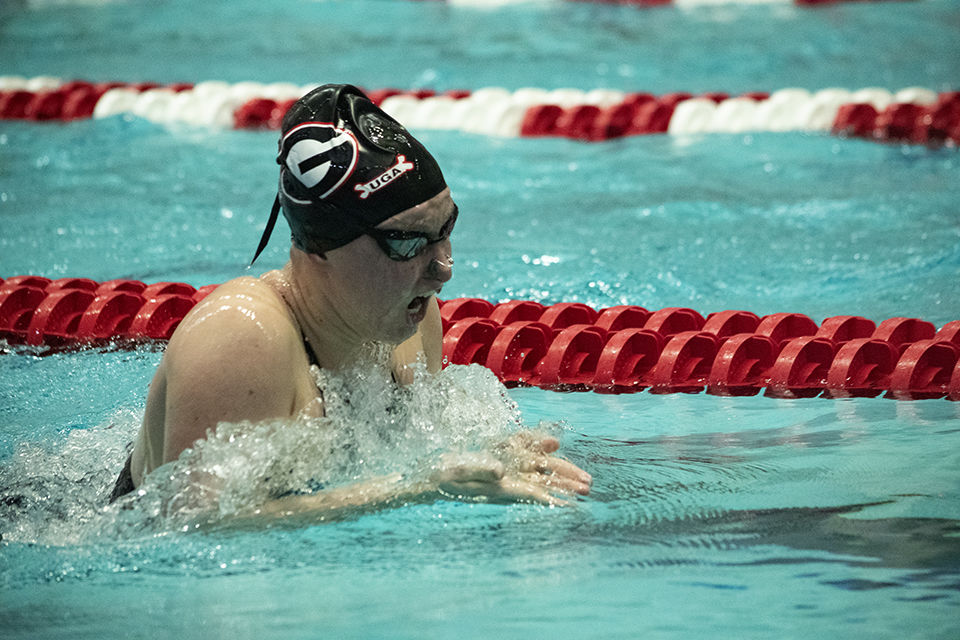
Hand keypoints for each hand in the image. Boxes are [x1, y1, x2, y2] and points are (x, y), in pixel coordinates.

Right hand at [431, 433, 591, 505]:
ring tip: (580, 479)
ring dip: (559, 472)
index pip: (533, 492)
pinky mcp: (498, 466)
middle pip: (541, 481)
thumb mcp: (459, 470)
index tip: (574, 504)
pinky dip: (539, 451)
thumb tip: (501, 471)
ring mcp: (503, 474)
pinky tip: (551, 444)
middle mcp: (506, 482)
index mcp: (500, 486)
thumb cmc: (442, 475)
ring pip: (537, 471)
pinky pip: (524, 458)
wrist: (427, 478)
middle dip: (564, 483)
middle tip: (588, 487)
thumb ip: (481, 468)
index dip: (554, 497)